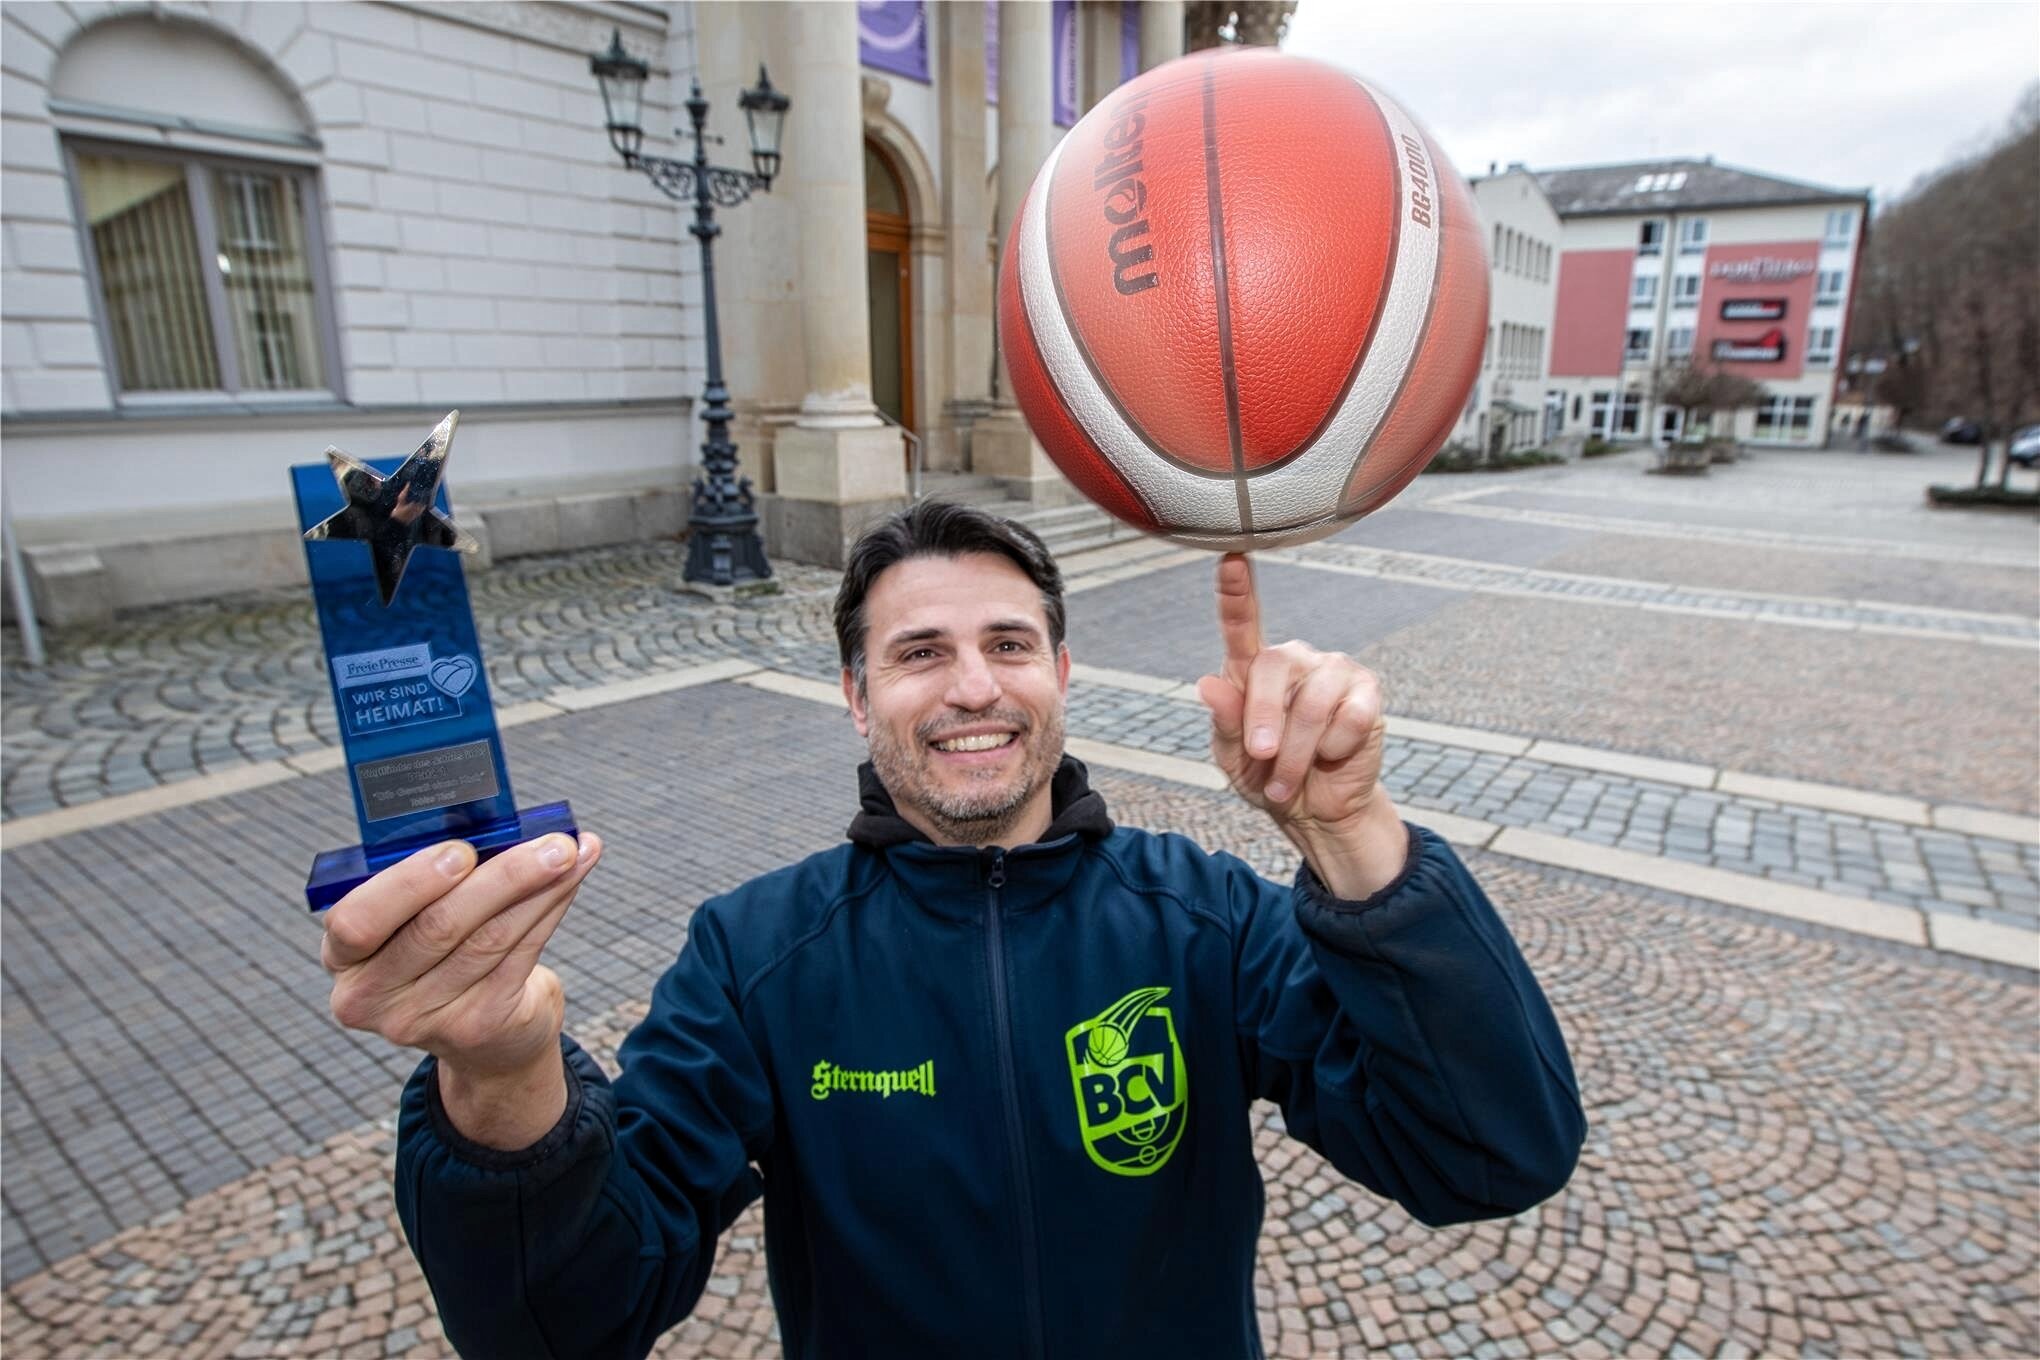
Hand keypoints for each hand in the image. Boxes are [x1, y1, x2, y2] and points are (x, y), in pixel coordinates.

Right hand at [322, 832, 601, 1079]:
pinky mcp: (476, 1025)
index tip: (460, 850)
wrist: (484, 1035)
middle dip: (502, 876)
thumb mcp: (415, 918)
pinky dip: (550, 908)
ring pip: (489, 938)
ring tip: (572, 852)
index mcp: (343, 955)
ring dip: (539, 887)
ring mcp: (422, 1018)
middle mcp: (371, 995)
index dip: (409, 884)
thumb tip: (495, 821)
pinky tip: (571, 879)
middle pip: (437, 927)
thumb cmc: (442, 951)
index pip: (356, 921)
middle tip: (550, 843)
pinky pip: (520, 955)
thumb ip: (433, 878)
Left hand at [1195, 555, 1405, 897]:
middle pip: (1273, 666)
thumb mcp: (1233, 757)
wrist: (1316, 808)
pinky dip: (1334, 749)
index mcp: (1253, 668)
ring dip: (1296, 753)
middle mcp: (1294, 660)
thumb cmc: (1267, 775)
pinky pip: (1350, 718)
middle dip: (1262, 718)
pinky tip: (1332, 755)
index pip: (1242, 623)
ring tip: (1285, 781)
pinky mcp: (1367, 692)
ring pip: (1312, 703)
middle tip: (1260, 757)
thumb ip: (1225, 721)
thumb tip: (1208, 685)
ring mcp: (1333, 671)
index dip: (1236, 593)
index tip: (1229, 559)